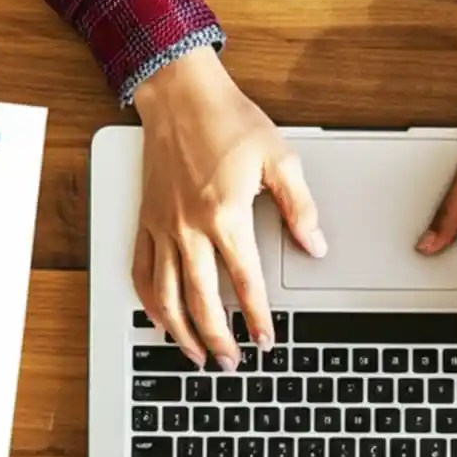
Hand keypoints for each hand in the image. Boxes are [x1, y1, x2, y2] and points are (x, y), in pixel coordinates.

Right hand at [131, 47, 326, 368]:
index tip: (267, 339)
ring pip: (166, 294)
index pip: (245, 281)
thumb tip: (315, 245)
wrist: (179, 94)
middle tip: (232, 362)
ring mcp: (162, 226)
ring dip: (181, 330)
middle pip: (202, 300)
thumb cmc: (228, 120)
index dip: (258, 317)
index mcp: (226, 215)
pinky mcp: (145, 219)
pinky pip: (141, 270)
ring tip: (195, 355)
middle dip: (218, 338)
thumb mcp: (280, 158)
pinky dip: (149, 300)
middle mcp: (189, 227)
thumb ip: (301, 207)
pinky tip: (160, 317)